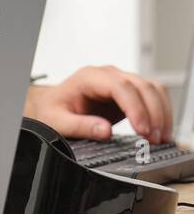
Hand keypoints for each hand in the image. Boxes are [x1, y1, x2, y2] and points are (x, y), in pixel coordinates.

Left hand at [24, 65, 172, 143]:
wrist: (51, 104)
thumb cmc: (52, 109)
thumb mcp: (58, 121)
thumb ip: (80, 126)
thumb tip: (105, 131)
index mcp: (89, 77)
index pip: (120, 87)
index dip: (135, 108)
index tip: (141, 130)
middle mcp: (107, 75)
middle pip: (142, 86)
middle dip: (153, 113)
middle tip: (154, 138)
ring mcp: (120, 80)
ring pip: (152, 89)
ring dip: (161, 113)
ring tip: (160, 137)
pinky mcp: (129, 91)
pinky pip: (153, 95)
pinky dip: (161, 111)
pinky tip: (160, 129)